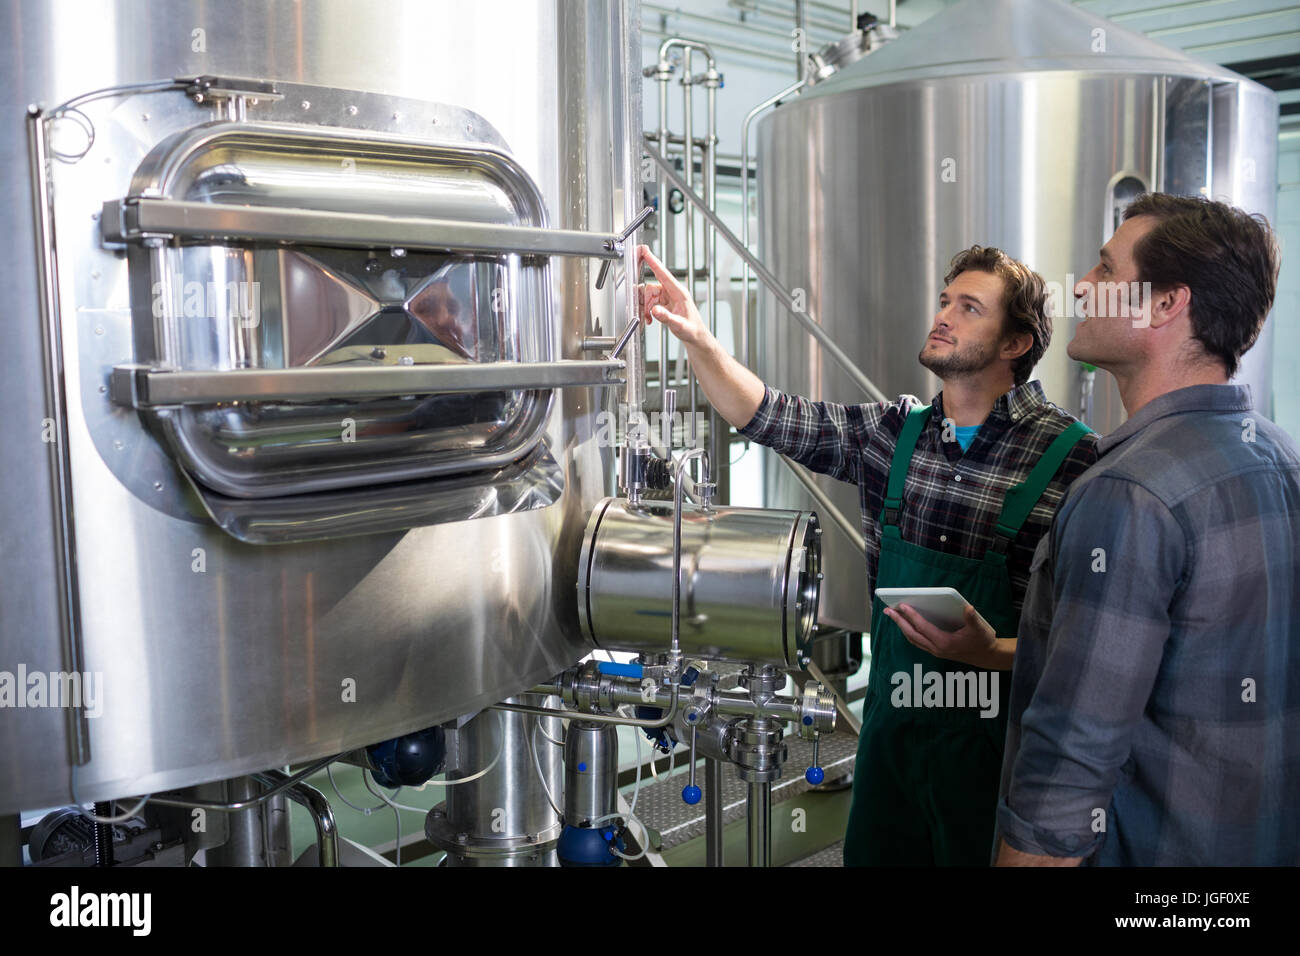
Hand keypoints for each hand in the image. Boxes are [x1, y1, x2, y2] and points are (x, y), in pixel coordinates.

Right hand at [636, 244, 708, 346]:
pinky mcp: (664, 303)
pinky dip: (647, 311)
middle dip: (645, 301)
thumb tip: (655, 310)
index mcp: (679, 292)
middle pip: (651, 288)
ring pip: (648, 296)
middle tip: (646, 314)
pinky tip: (650, 319)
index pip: (663, 274)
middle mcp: (672, 292)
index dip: (653, 262)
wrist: (695, 337)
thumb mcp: (680, 325)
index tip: (645, 251)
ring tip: (649, 319)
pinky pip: (649, 303)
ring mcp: (667, 297)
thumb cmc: (692, 330)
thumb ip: (667, 318)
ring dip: (645, 308)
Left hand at [883, 603, 1012, 669]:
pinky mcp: (936, 651)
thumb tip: (968, 608)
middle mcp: (937, 649)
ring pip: (913, 639)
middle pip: (912, 634)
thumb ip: (972, 618)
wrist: (987, 657)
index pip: (923, 627)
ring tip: (892, 615)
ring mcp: (935, 651)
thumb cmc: (983, 641)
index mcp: (944, 643)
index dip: (911, 616)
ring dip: (902, 627)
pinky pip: (918, 642)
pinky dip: (909, 632)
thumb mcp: (980, 628)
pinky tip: (906, 624)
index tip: (901, 606)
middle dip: (899, 621)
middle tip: (888, 609)